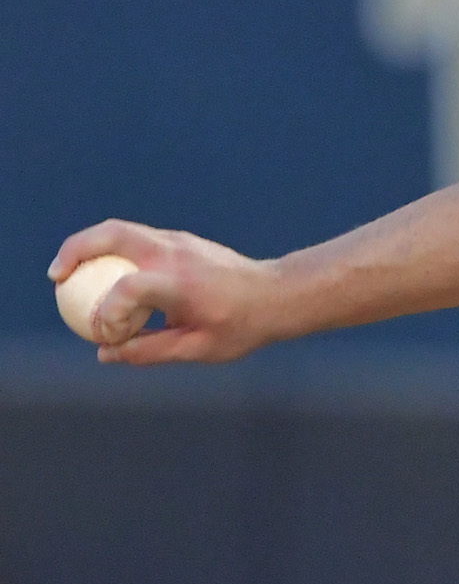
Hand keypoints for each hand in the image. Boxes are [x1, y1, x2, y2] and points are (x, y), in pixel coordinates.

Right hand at [48, 221, 282, 363]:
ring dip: (88, 246)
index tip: (106, 337)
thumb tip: (105, 353)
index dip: (108, 313)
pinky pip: (134, 239)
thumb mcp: (199, 348)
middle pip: (112, 234)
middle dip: (75, 251)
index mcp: (182, 283)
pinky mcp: (179, 240)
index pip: (130, 288)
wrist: (278, 293)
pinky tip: (101, 275)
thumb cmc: (243, 325)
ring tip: (67, 273)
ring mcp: (177, 241)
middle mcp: (175, 253)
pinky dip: (110, 251)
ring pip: (120, 230)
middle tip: (56, 277)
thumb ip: (149, 351)